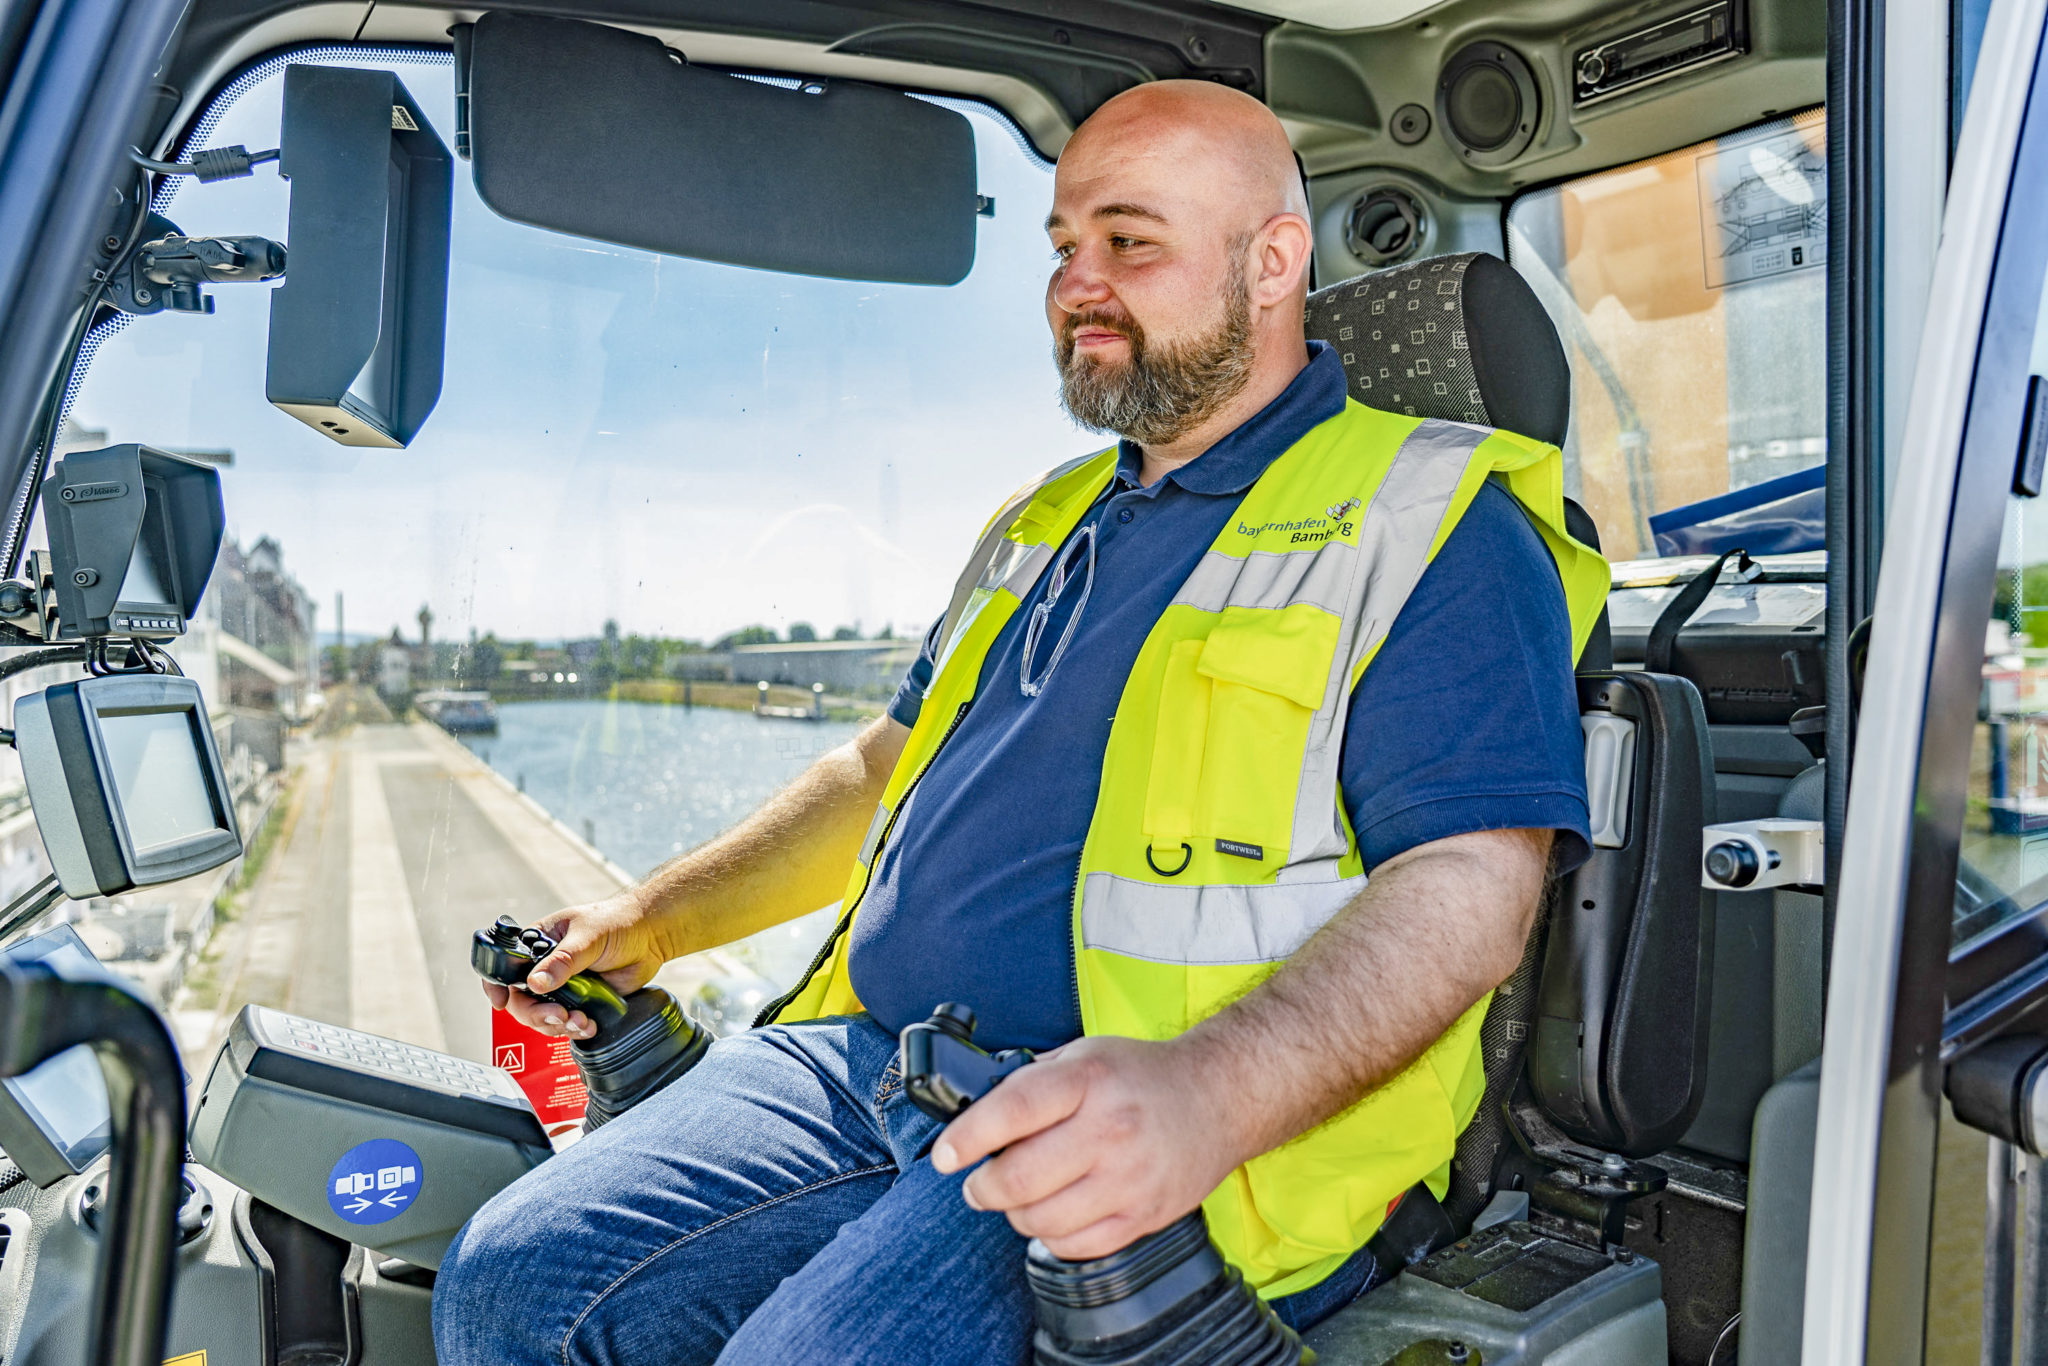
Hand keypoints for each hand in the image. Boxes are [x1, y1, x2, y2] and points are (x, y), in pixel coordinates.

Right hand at [480, 889, 666, 1038]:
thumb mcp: (588, 937)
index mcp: (538, 944)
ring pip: (543, 1017)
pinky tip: (589, 1025)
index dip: (497, 986)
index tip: (502, 1002)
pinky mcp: (581, 1001)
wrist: (651, 936)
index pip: (505, 966)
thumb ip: (562, 960)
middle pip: (522, 1001)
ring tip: (581, 1021)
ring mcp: (562, 987)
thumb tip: (536, 982)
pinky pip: (567, 1023)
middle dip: (536, 1014)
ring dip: (558, 1025)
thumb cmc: (617, 922)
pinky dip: (575, 1029)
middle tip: (558, 1015)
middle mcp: (546, 968)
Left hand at [928, 1035, 1247, 1260]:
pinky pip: (1075, 1245)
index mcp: (1088, 1079)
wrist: (1217, 1099)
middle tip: (978, 1183)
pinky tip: (1055, 1213)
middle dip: (982, 1187)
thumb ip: (1032, 1081)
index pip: (1012, 1110)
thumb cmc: (1141, 1076)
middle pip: (1019, 1177)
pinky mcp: (1144, 1216)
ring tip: (1018, 1197)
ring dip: (1014, 1213)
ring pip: (1041, 1219)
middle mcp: (1110, 1129)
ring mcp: (1129, 1178)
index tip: (945, 1154)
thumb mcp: (1085, 1054)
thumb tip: (972, 1110)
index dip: (968, 1137)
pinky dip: (1051, 1235)